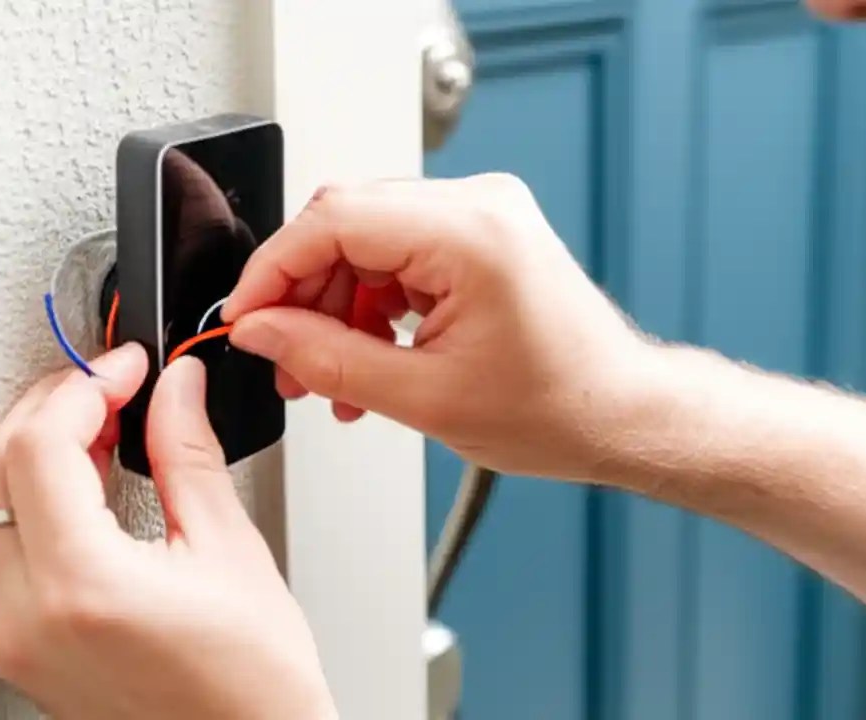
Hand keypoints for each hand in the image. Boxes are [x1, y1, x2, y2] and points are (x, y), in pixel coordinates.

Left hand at [0, 346, 334, 719]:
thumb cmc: (251, 686)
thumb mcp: (228, 549)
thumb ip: (188, 452)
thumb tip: (175, 386)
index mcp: (83, 587)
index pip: (40, 446)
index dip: (83, 386)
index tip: (125, 367)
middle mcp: (27, 617)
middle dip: (51, 408)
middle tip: (113, 387)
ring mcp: (12, 636)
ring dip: (34, 449)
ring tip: (102, 428)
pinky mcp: (15, 645)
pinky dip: (29, 498)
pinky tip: (81, 480)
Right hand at [223, 174, 655, 478]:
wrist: (621, 414)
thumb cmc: (558, 409)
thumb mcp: (424, 398)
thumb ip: (328, 358)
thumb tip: (261, 332)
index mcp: (471, 234)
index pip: (334, 219)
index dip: (273, 270)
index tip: (243, 316)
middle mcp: (479, 206)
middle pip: (345, 223)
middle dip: (302, 293)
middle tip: (283, 356)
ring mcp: (482, 216)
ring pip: (364, 240)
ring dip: (333, 306)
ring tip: (325, 375)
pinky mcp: (480, 236)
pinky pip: (397, 254)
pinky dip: (369, 304)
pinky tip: (363, 358)